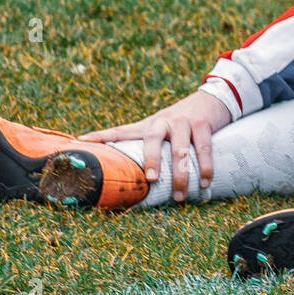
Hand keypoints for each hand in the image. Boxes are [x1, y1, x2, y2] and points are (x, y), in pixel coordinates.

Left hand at [81, 90, 230, 201]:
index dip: (101, 136)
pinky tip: (205, 181)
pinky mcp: (203, 124)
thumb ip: (145, 143)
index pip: (121, 130)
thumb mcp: (160, 127)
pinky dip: (205, 167)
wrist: (212, 99)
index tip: (81, 141)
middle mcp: (164, 121)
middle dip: (151, 160)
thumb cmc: (180, 121)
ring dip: (181, 174)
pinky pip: (204, 148)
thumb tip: (126, 167)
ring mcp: (184, 122)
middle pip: (152, 140)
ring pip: (181, 150)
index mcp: (149, 124)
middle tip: (151, 180)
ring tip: (179, 196)